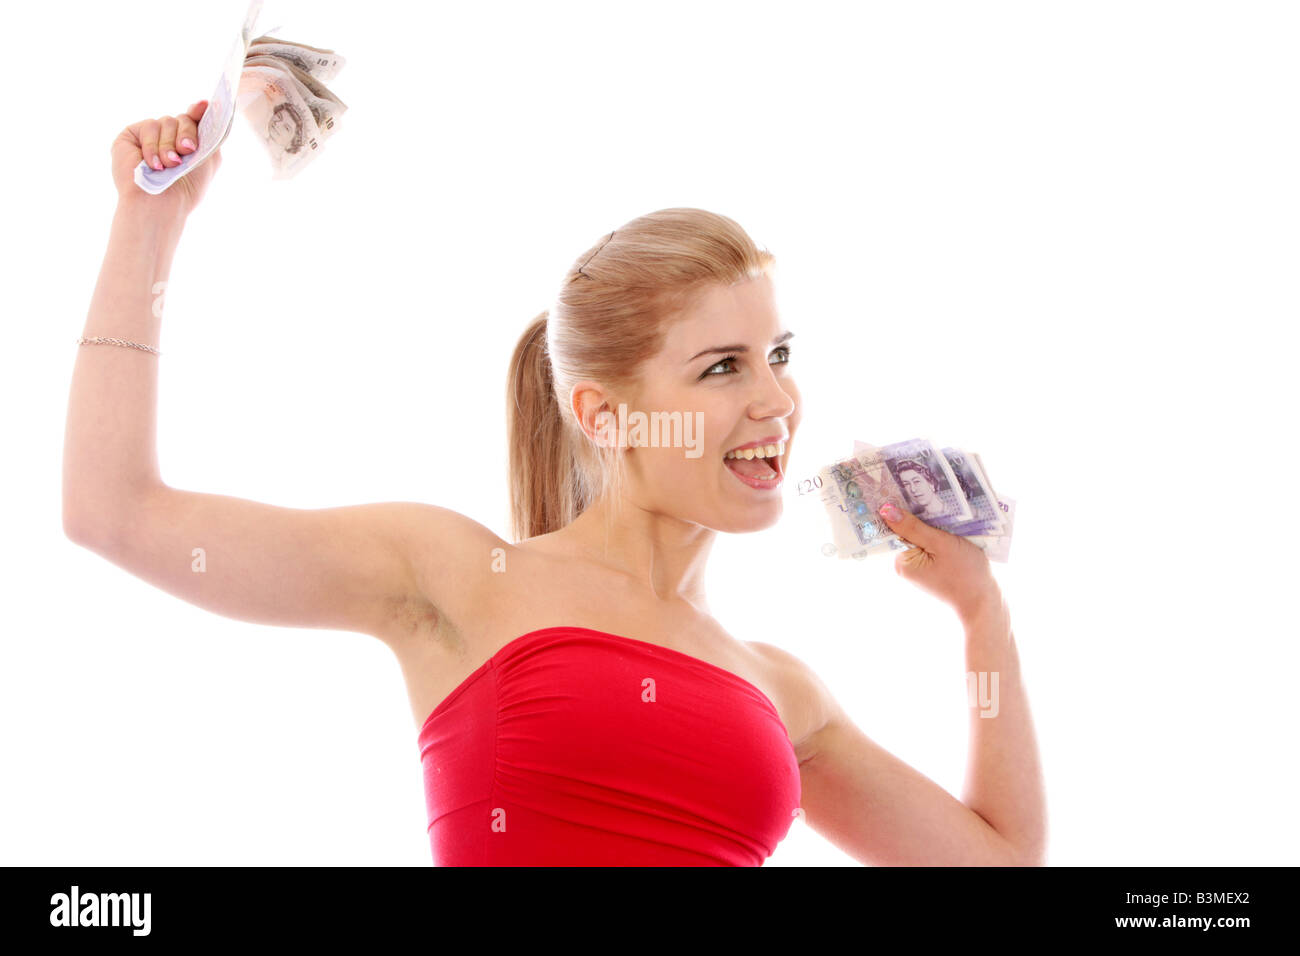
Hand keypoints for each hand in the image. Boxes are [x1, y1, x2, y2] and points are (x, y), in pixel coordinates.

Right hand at [111, 100, 221, 216]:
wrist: (161, 203)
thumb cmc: (186, 188)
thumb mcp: (208, 158)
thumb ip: (210, 132)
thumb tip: (210, 105)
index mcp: (186, 143)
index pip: (193, 120)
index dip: (198, 111)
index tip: (205, 105)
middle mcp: (168, 138)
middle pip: (182, 118)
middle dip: (187, 134)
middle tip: (187, 151)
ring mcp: (149, 136)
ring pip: (166, 121)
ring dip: (169, 146)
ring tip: (168, 166)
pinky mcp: (131, 136)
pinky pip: (149, 126)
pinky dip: (153, 147)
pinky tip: (153, 165)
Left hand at [877, 502, 1003, 626]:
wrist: (984, 603)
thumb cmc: (965, 573)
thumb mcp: (940, 544)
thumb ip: (913, 527)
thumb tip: (885, 510)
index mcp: (902, 561)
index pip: (895, 528)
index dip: (900, 509)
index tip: (904, 488)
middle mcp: (905, 566)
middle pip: (909, 531)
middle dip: (920, 516)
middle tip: (931, 493)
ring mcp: (919, 569)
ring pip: (923, 537)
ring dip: (934, 526)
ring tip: (946, 508)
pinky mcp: (932, 570)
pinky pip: (932, 546)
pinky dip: (941, 536)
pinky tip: (952, 527)